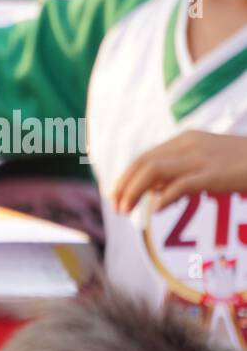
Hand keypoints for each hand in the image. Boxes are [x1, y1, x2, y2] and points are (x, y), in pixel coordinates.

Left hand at [113, 131, 246, 213]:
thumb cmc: (241, 164)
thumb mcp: (206, 162)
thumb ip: (179, 172)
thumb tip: (152, 190)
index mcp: (186, 140)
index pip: (145, 157)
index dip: (126, 176)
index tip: (115, 195)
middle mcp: (189, 145)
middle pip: (143, 163)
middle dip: (124, 186)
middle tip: (116, 207)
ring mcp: (201, 158)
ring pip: (154, 171)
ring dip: (134, 192)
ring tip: (126, 210)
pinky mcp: (214, 174)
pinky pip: (180, 185)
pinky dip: (164, 197)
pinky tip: (156, 209)